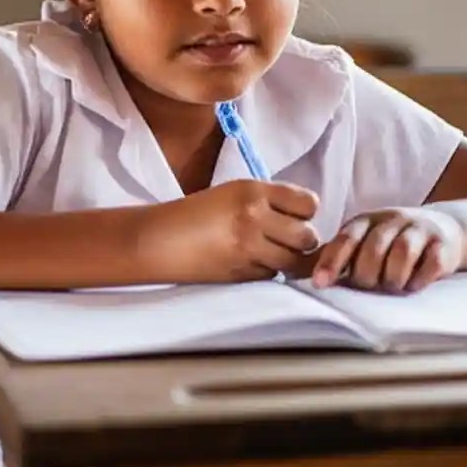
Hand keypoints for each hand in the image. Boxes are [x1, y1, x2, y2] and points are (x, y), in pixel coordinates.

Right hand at [138, 180, 320, 283]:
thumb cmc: (193, 214)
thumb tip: (301, 216)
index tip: (295, 216)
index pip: (308, 203)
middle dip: (302, 241)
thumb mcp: (232, 192)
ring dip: (288, 260)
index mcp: (252, 191)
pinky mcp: (241, 273)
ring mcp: (249, 248)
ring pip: (294, 261)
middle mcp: (254, 217)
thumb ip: (267, 200)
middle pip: (307, 236)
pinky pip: (271, 275)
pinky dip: (267, 271)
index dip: (305, 212)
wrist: (158, 240)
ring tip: (269, 252)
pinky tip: (249, 262)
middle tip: (286, 239)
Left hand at [311, 207, 464, 292]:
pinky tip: (413, 285)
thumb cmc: (391, 243)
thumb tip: (301, 278)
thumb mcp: (363, 242)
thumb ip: (337, 257)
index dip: (331, 262)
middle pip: (373, 250)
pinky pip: (431, 264)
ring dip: (393, 278)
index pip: (345, 239)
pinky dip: (419, 279)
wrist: (444, 229)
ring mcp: (419, 229)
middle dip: (367, 276)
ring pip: (402, 254)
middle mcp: (392, 220)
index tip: (320, 284)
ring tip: (392, 287)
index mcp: (366, 221)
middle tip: (369, 286)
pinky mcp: (443, 244)